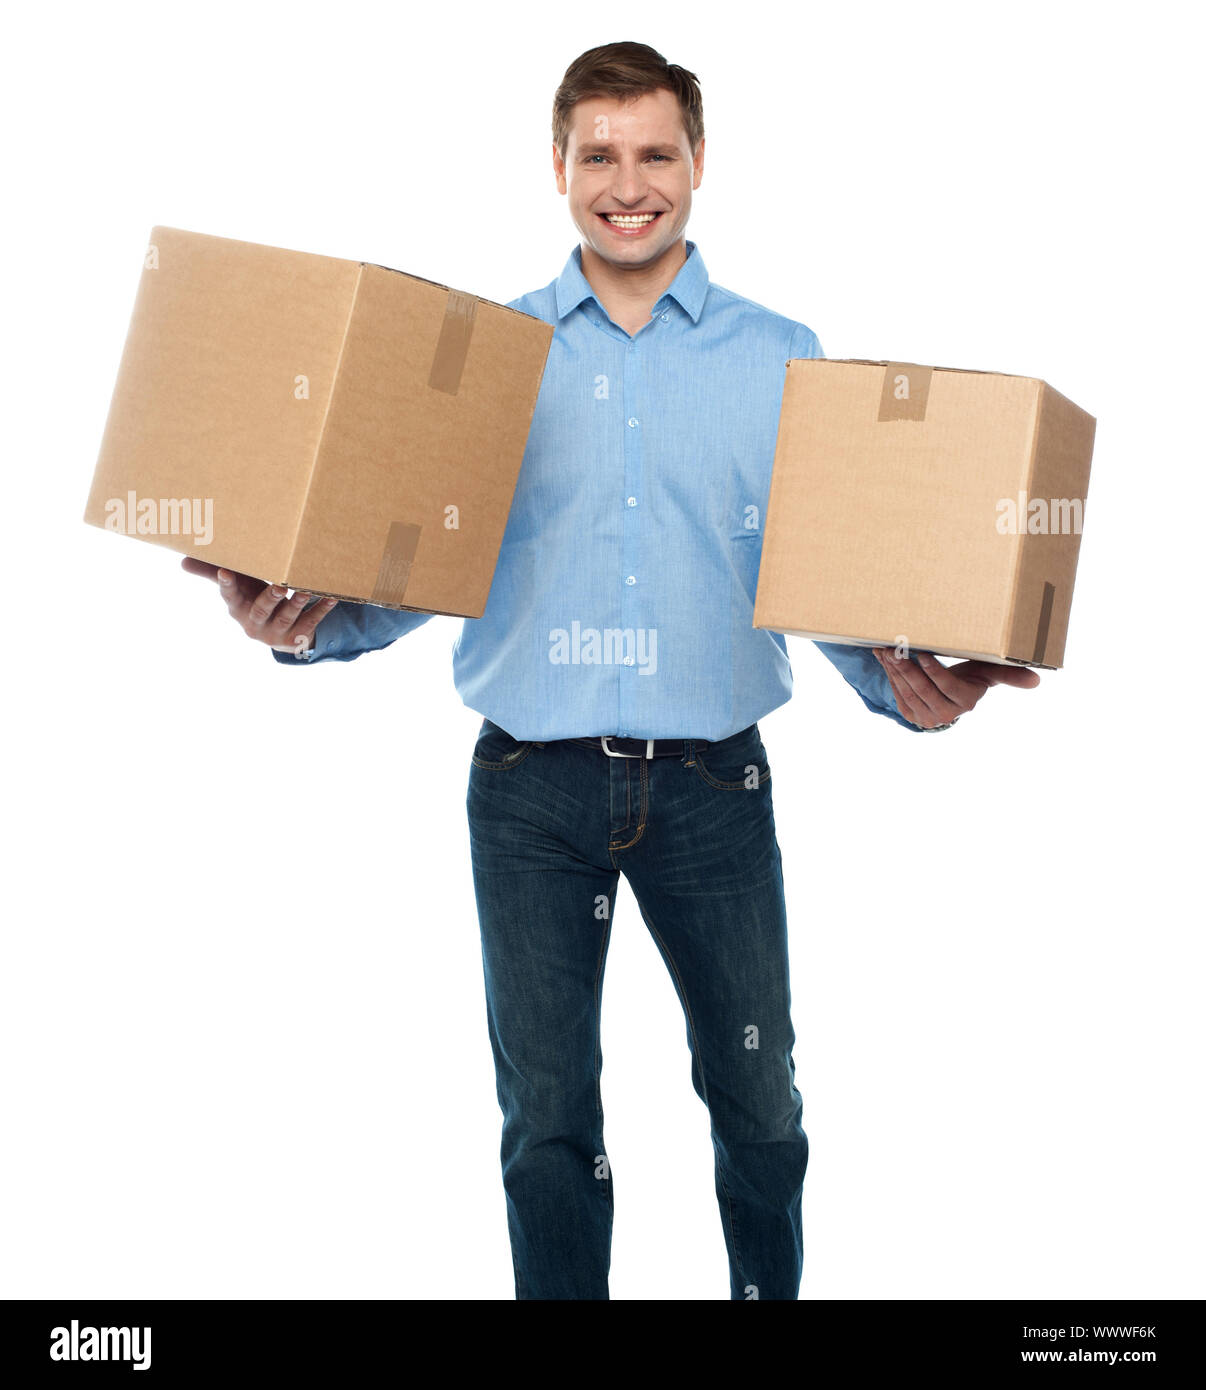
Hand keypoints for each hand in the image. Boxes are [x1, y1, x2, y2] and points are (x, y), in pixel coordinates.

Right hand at [181, 557, 338, 653]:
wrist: (279, 636)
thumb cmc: (254, 601)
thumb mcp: (237, 589)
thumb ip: (212, 574)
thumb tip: (182, 560)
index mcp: (237, 608)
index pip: (229, 595)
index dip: (227, 585)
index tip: (225, 572)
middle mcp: (254, 623)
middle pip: (261, 609)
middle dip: (270, 598)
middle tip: (280, 585)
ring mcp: (276, 632)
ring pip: (287, 616)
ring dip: (298, 602)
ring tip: (308, 589)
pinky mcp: (297, 637)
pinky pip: (310, 622)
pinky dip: (321, 610)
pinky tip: (331, 597)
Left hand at [872, 647, 1039, 728]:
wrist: (951, 698)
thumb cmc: (972, 677)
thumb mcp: (989, 673)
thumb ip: (1009, 674)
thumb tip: (1037, 679)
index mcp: (965, 702)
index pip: (948, 686)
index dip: (934, 671)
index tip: (922, 654)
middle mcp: (946, 714)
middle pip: (922, 689)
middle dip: (906, 667)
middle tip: (894, 647)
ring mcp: (927, 718)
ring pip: (907, 691)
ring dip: (893, 670)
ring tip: (884, 649)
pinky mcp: (911, 717)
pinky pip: (897, 694)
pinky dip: (888, 675)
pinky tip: (882, 657)